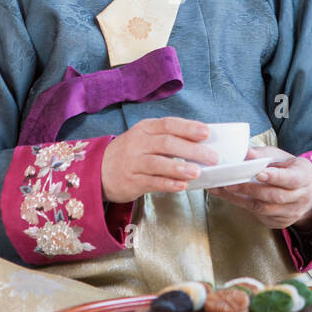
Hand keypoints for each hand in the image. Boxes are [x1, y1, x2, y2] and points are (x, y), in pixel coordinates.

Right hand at [101, 117, 219, 203]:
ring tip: (197, 172)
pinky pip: (152, 182)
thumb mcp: (144, 138)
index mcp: (144, 128)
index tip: (207, 133)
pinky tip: (182, 186)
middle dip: (192, 150)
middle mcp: (138, 143)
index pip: (168, 124)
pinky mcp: (131, 181)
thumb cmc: (130, 153)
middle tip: (212, 157)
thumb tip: (201, 143)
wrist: (99, 170)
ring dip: (179, 168)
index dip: (188, 128)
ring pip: (158, 163)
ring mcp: (133, 162)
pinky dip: (168, 184)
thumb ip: (167, 138)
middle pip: (167, 143)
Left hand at [217, 145, 311, 231]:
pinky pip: (261, 216)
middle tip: (230, 184)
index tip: (258, 174)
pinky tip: (230, 198)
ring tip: (224, 190)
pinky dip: (244, 206)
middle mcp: (301, 196)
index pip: (290, 179)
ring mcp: (292, 212)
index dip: (274, 177)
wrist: (302, 191)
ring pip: (265, 209)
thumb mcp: (280, 157)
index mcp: (303, 175)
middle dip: (250, 190)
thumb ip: (262, 155)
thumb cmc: (287, 169)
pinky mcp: (280, 222)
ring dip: (242, 200)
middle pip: (275, 196)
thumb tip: (245, 152)